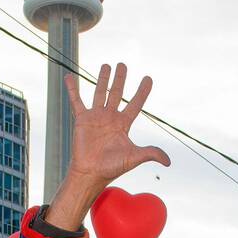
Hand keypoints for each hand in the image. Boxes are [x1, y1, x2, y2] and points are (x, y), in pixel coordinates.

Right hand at [65, 62, 168, 188]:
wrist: (91, 172)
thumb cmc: (112, 167)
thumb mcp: (134, 157)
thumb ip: (151, 153)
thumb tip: (168, 162)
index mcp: (123, 124)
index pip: (135, 104)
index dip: (142, 91)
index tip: (148, 78)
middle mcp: (110, 118)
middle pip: (117, 93)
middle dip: (120, 79)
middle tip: (123, 65)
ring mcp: (96, 117)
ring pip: (100, 92)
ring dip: (103, 79)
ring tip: (106, 65)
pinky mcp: (82, 119)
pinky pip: (76, 100)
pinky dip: (72, 89)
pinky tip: (69, 77)